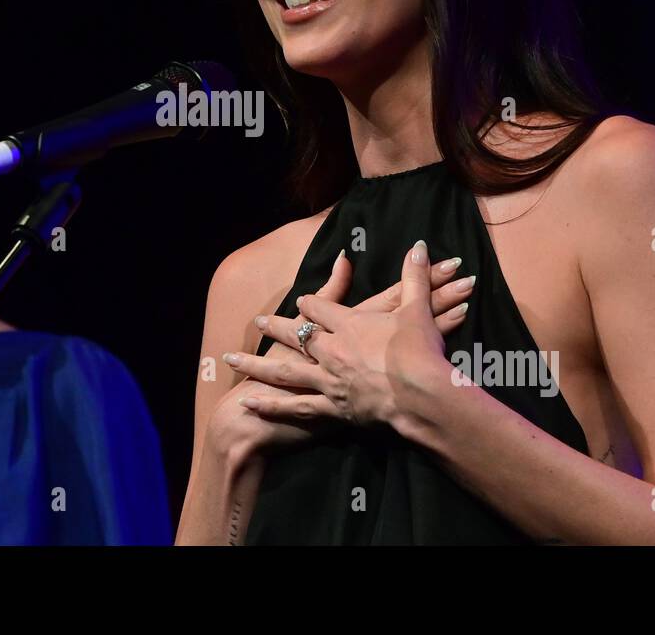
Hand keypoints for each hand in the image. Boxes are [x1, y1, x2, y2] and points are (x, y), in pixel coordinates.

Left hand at [227, 240, 462, 428]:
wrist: (422, 397)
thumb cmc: (421, 352)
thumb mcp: (417, 309)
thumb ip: (414, 277)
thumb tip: (419, 246)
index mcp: (349, 325)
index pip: (322, 308)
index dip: (310, 304)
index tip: (300, 302)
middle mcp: (331, 350)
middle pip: (298, 336)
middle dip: (277, 328)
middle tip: (259, 321)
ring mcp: (328, 380)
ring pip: (285, 370)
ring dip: (257, 364)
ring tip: (232, 359)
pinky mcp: (332, 409)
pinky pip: (296, 407)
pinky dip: (271, 406)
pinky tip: (249, 403)